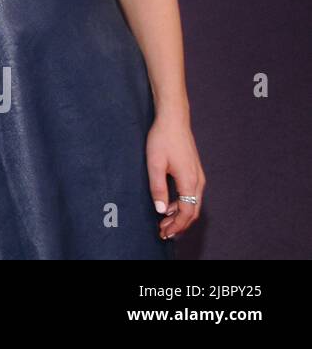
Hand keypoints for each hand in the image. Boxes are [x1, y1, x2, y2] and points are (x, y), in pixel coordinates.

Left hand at [147, 111, 204, 239]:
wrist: (174, 120)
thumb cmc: (162, 139)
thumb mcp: (155, 163)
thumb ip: (157, 187)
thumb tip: (161, 210)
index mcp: (189, 181)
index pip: (186, 212)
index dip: (176, 225)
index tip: (164, 233)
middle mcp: (198, 181)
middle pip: (192, 211)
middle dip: (179, 225)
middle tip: (163, 233)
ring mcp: (198, 176)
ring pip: (193, 203)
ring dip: (180, 215)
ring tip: (164, 222)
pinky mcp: (194, 172)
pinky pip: (191, 195)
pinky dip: (182, 205)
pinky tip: (169, 206)